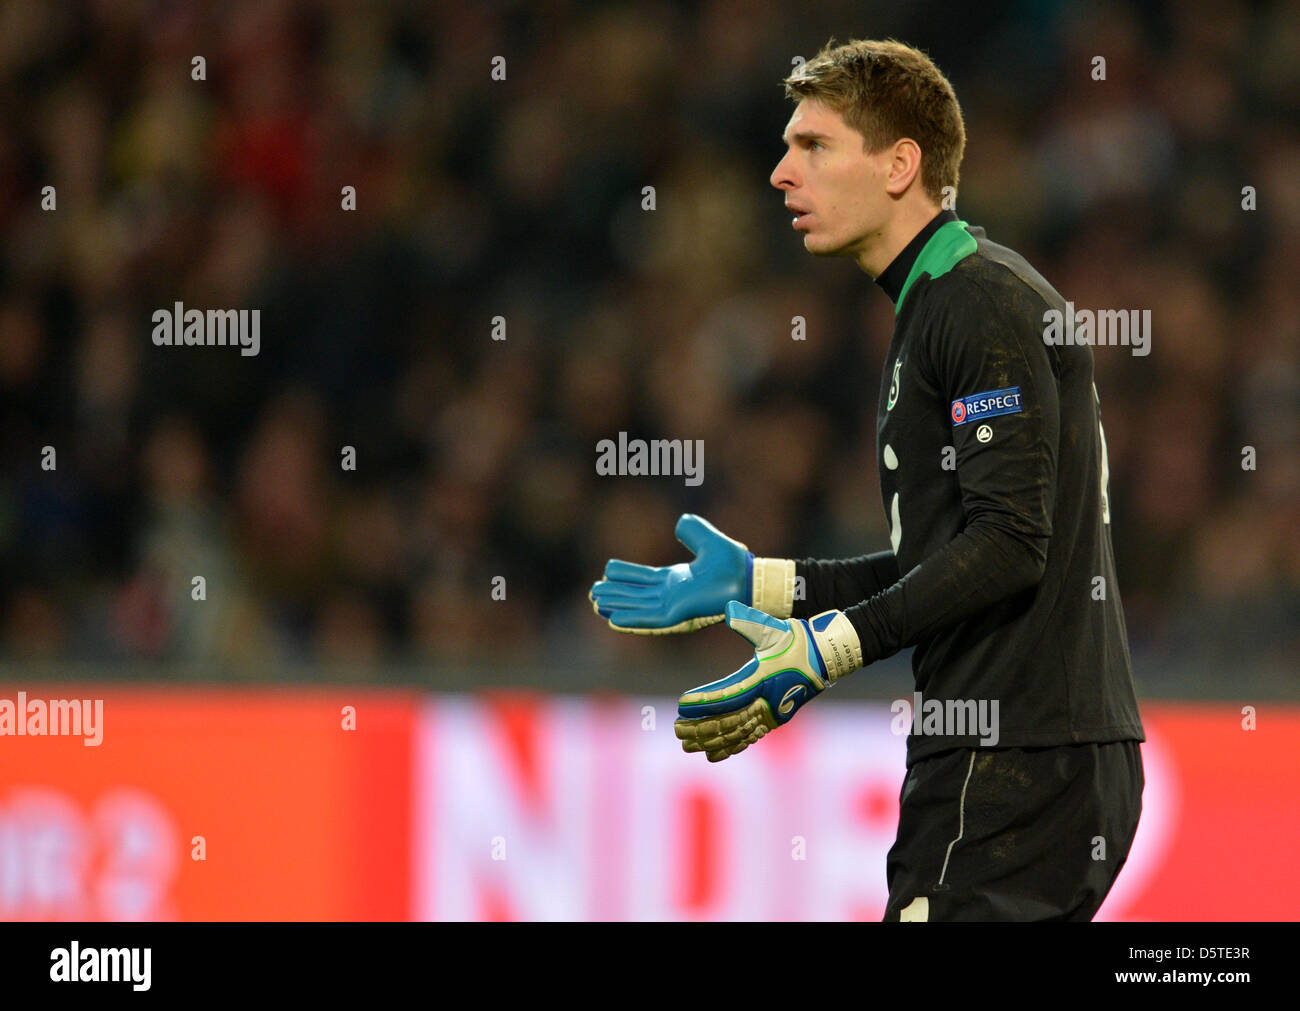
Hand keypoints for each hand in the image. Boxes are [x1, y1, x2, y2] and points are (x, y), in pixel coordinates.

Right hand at [589, 514, 751, 633]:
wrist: (748, 578)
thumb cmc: (734, 564)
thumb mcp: (708, 540)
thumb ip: (692, 530)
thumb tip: (680, 522)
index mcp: (677, 580)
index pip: (644, 579)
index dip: (626, 576)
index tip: (607, 571)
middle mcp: (672, 595)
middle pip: (637, 595)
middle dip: (616, 594)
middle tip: (593, 592)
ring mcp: (675, 606)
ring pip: (638, 607)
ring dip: (618, 606)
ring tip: (596, 603)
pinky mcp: (680, 616)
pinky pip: (650, 620)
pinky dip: (632, 619)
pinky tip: (614, 619)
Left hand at [674, 601, 862, 761]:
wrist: (826, 657)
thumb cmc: (797, 640)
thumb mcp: (774, 628)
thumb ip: (750, 621)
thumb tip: (731, 610)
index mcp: (762, 680)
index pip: (728, 694)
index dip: (704, 702)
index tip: (681, 705)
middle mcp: (766, 702)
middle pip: (728, 721)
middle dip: (701, 727)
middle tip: (677, 730)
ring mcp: (771, 714)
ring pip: (736, 733)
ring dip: (710, 740)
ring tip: (687, 745)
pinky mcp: (774, 719)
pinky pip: (748, 738)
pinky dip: (730, 747)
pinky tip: (712, 755)